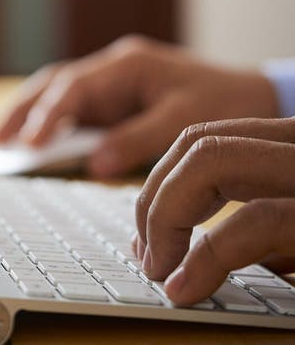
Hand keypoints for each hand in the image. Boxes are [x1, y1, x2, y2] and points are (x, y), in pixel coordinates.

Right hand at [0, 36, 278, 176]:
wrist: (255, 96)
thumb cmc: (224, 103)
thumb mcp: (183, 122)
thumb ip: (137, 140)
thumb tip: (97, 164)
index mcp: (128, 64)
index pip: (75, 88)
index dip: (48, 116)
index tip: (30, 145)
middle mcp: (115, 69)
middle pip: (57, 84)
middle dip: (24, 109)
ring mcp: (115, 83)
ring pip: (61, 94)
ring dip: (33, 115)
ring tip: (3, 143)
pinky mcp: (118, 100)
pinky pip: (78, 110)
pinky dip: (55, 125)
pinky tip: (39, 146)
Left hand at [134, 117, 294, 304]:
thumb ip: (259, 221)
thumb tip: (195, 254)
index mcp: (286, 142)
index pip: (204, 138)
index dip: (162, 183)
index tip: (146, 236)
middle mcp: (294, 142)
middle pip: (196, 143)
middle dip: (155, 199)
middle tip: (146, 256)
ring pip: (210, 162)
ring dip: (167, 217)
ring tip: (158, 268)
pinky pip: (253, 221)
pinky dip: (208, 256)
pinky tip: (186, 287)